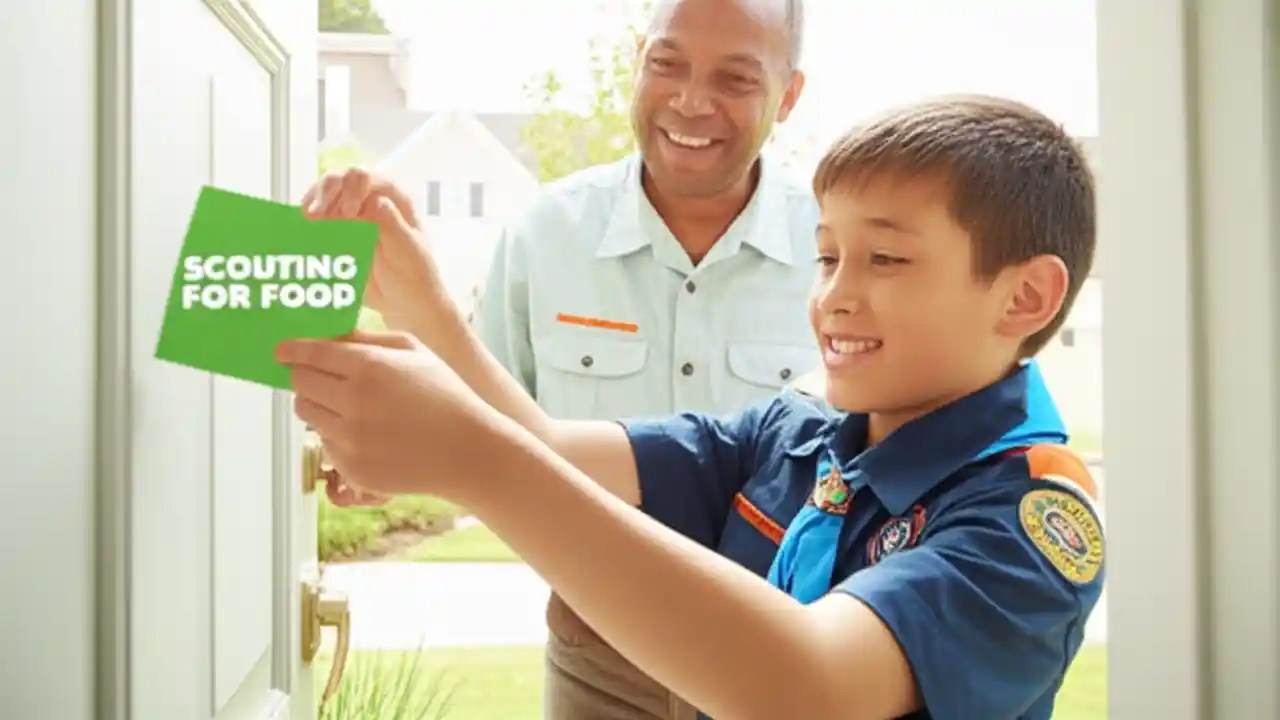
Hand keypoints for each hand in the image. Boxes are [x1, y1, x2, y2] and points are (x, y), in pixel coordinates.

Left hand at [277, 329, 507, 501]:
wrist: (467, 451)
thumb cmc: (446, 397)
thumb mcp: (414, 351)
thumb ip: (369, 339)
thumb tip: (333, 338)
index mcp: (368, 367)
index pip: (309, 353)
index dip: (291, 350)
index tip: (282, 351)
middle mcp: (353, 401)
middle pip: (300, 383)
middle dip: (305, 376)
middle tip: (319, 377)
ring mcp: (349, 437)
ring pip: (306, 413)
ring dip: (318, 405)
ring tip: (349, 406)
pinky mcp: (351, 467)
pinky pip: (325, 443)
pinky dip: (337, 435)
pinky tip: (368, 432)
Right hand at [300, 168, 453, 334]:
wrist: (405, 303)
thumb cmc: (415, 274)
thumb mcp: (409, 249)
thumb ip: (391, 223)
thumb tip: (373, 201)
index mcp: (393, 199)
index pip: (369, 178)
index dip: (354, 188)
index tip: (350, 213)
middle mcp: (370, 200)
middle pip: (341, 180)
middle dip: (326, 191)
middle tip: (316, 215)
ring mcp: (351, 215)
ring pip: (325, 195)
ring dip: (313, 203)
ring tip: (309, 220)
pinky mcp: (337, 231)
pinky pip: (318, 217)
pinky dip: (308, 219)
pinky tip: (302, 226)